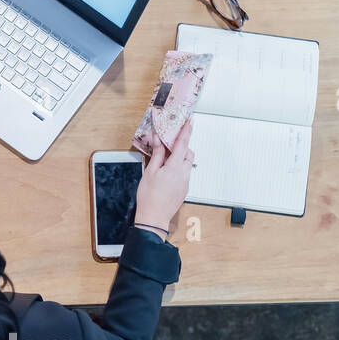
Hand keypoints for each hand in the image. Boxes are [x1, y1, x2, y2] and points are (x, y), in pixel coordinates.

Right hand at [134, 119, 195, 236]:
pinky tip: (166, 173)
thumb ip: (156, 154)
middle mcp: (183, 174)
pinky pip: (184, 173)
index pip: (182, 145)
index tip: (188, 122)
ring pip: (186, 164)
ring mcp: (185, 182)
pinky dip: (177, 168)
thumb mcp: (149, 172)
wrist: (154, 217)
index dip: (186, 132)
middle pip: (188, 153)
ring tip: (164, 160)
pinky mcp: (184, 189)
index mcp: (174, 168)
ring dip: (179, 158)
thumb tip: (158, 140)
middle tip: (168, 144)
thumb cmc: (149, 197)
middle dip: (181, 146)